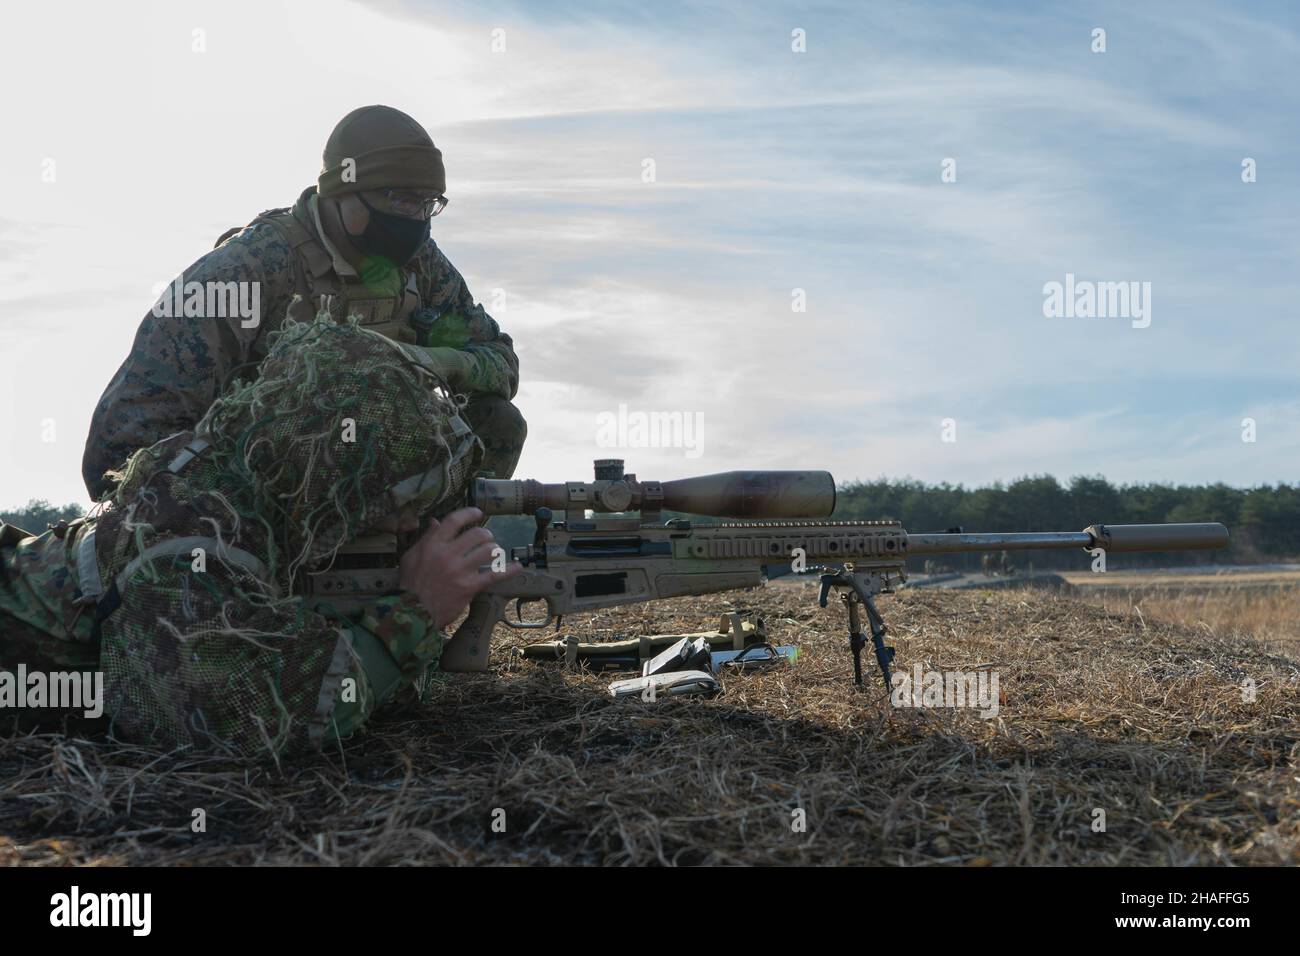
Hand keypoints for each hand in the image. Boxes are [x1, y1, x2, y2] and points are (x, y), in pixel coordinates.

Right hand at [397, 507, 522, 629]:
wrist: (412, 612)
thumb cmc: (410, 584)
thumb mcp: (411, 557)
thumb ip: (425, 538)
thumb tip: (435, 522)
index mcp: (433, 545)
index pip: (455, 520)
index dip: (469, 513)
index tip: (478, 513)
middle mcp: (448, 555)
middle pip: (477, 534)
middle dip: (486, 535)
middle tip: (486, 540)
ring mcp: (460, 571)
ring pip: (488, 551)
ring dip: (494, 551)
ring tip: (493, 554)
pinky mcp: (469, 587)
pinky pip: (495, 575)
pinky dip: (509, 570)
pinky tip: (517, 567)